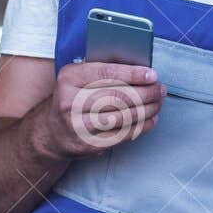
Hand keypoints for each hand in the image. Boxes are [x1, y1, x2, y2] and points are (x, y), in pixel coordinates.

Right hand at [42, 61, 163, 156]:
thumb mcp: (78, 78)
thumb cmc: (73, 98)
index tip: (153, 75)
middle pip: (117, 96)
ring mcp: (78, 125)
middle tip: (160, 90)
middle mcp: (70, 101)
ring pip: (122, 116)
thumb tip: (140, 68)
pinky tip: (151, 120)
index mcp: (69, 78)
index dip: (133, 74)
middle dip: (146, 93)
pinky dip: (141, 127)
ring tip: (158, 103)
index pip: (106, 73)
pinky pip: (121, 135)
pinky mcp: (87, 144)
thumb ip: (102, 70)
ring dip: (147, 110)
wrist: (53, 131)